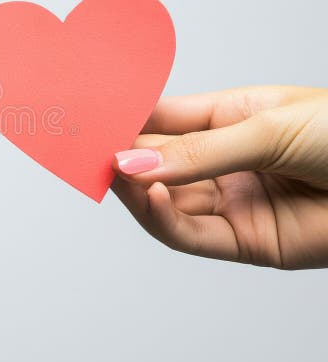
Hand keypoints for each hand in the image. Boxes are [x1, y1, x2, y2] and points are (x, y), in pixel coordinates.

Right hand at [111, 86, 327, 268]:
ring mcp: (234, 202)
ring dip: (137, 191)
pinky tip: (152, 197)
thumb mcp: (270, 128)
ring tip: (116, 175)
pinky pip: (192, 235)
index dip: (129, 120)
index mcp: (232, 118)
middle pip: (158, 162)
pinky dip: (164, 220)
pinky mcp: (247, 242)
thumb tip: (136, 162)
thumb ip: (201, 151)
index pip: (164, 119)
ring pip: (167, 202)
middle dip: (123, 157)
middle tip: (91, 152)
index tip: (96, 121)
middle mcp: (226, 163)